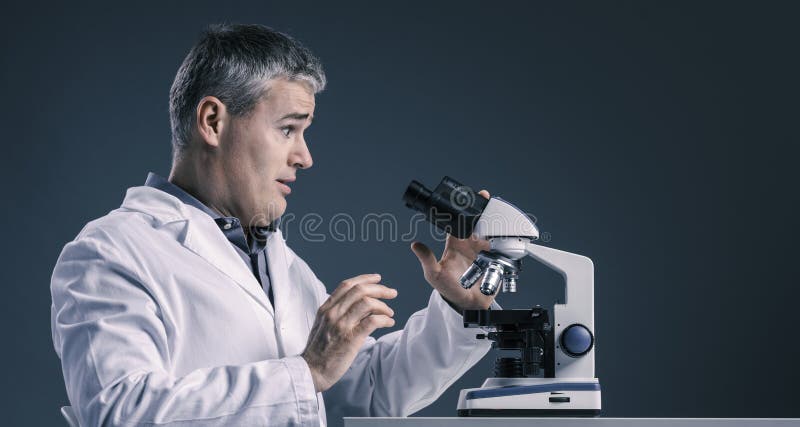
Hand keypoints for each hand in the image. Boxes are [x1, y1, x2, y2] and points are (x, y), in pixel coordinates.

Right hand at [301, 274, 396, 391]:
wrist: (311, 371)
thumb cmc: (319, 350)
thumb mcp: (323, 325)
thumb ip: (337, 312)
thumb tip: (361, 304)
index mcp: (326, 308)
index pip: (347, 285)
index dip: (364, 279)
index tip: (377, 278)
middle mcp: (333, 313)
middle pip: (359, 290)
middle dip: (380, 289)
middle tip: (392, 293)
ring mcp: (341, 325)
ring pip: (367, 303)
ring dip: (383, 306)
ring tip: (389, 313)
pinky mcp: (351, 338)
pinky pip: (372, 321)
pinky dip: (384, 319)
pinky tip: (388, 323)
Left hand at [411, 190, 495, 310]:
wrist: (467, 304)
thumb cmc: (449, 288)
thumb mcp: (434, 274)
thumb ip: (427, 259)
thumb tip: (415, 245)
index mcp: (455, 243)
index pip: (457, 222)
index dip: (461, 210)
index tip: (466, 199)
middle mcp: (470, 244)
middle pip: (477, 222)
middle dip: (482, 211)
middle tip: (486, 200)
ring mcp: (484, 251)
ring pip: (491, 232)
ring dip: (494, 224)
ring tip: (497, 219)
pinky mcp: (495, 259)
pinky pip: (502, 246)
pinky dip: (505, 240)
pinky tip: (507, 236)